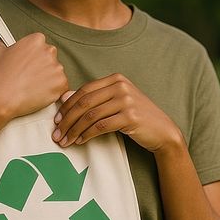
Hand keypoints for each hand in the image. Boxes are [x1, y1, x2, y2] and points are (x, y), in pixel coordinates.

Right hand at [0, 34, 67, 118]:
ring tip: (33, 87)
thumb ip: (6, 45)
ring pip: (56, 72)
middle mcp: (49, 51)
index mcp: (36, 40)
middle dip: (43, 66)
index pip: (41, 45)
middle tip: (30, 77)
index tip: (28, 64)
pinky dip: (54, 91)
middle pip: (50, 58)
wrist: (2, 96)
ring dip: (48, 79)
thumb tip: (5, 44)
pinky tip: (40, 94)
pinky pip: (62, 87)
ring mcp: (57, 67)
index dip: (34, 55)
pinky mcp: (61, 83)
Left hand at [52, 73, 183, 153]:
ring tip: (65, 141)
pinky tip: (80, 141)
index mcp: (116, 79)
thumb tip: (64, 97)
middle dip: (67, 120)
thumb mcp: (116, 102)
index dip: (67, 106)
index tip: (56, 120)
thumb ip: (94, 98)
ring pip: (90, 116)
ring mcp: (126, 101)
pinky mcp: (130, 117)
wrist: (163, 130)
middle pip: (84, 103)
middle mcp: (121, 86)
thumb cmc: (137, 116)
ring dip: (74, 130)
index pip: (84, 90)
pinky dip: (87, 135)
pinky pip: (101, 126)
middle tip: (57, 134)